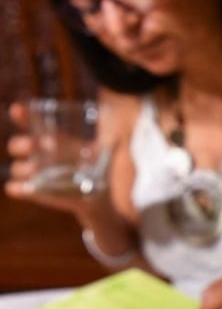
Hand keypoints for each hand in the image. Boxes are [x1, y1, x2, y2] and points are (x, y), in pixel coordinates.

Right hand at [4, 102, 111, 216]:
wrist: (102, 198)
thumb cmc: (100, 169)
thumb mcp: (105, 150)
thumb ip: (111, 134)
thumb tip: (118, 115)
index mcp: (54, 140)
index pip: (31, 123)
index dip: (23, 116)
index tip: (18, 109)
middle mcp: (40, 156)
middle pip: (17, 145)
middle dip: (21, 143)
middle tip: (34, 145)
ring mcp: (37, 175)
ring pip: (17, 168)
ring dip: (22, 167)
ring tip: (36, 168)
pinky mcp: (39, 193)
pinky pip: (20, 190)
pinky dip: (19, 188)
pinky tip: (20, 187)